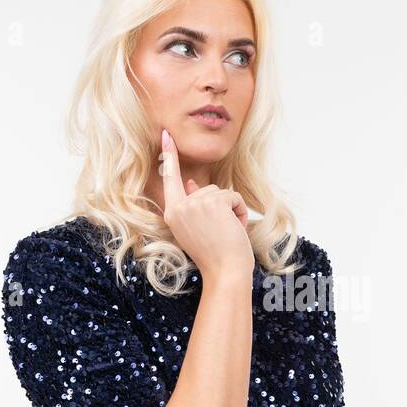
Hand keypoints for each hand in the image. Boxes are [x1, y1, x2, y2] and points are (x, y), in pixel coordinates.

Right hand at [159, 128, 253, 282]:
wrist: (225, 272)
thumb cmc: (214, 255)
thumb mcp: (198, 228)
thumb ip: (193, 204)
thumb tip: (192, 183)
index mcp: (172, 214)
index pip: (170, 179)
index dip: (170, 156)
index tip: (166, 134)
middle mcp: (179, 207)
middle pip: (206, 190)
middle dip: (220, 208)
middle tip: (220, 233)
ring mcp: (194, 204)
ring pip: (221, 193)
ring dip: (231, 211)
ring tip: (227, 232)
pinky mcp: (212, 202)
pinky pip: (233, 197)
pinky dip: (240, 212)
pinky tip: (236, 228)